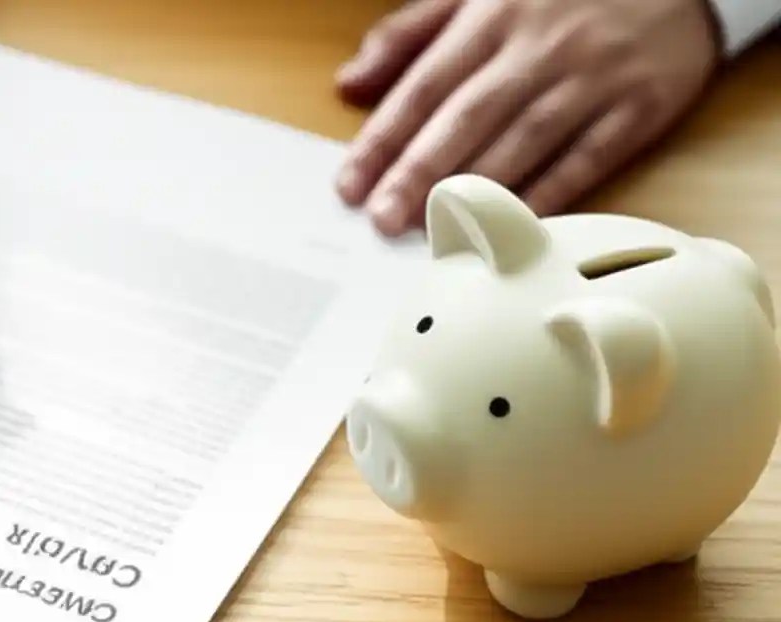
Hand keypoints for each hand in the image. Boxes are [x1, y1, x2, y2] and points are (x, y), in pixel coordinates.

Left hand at [333, 0, 720, 236]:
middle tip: (382, 218)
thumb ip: (408, 34)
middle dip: (419, 171)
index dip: (383, 138)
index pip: (424, 85)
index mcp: (492, 14)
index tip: (351, 185)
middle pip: (468, 116)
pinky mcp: (641, 105)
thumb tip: (349, 83)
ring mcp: (594, 77)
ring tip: (431, 229)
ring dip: (475, 189)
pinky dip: (551, 193)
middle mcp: (540, 46)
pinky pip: (589, 158)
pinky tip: (514, 225)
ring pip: (524, 140)